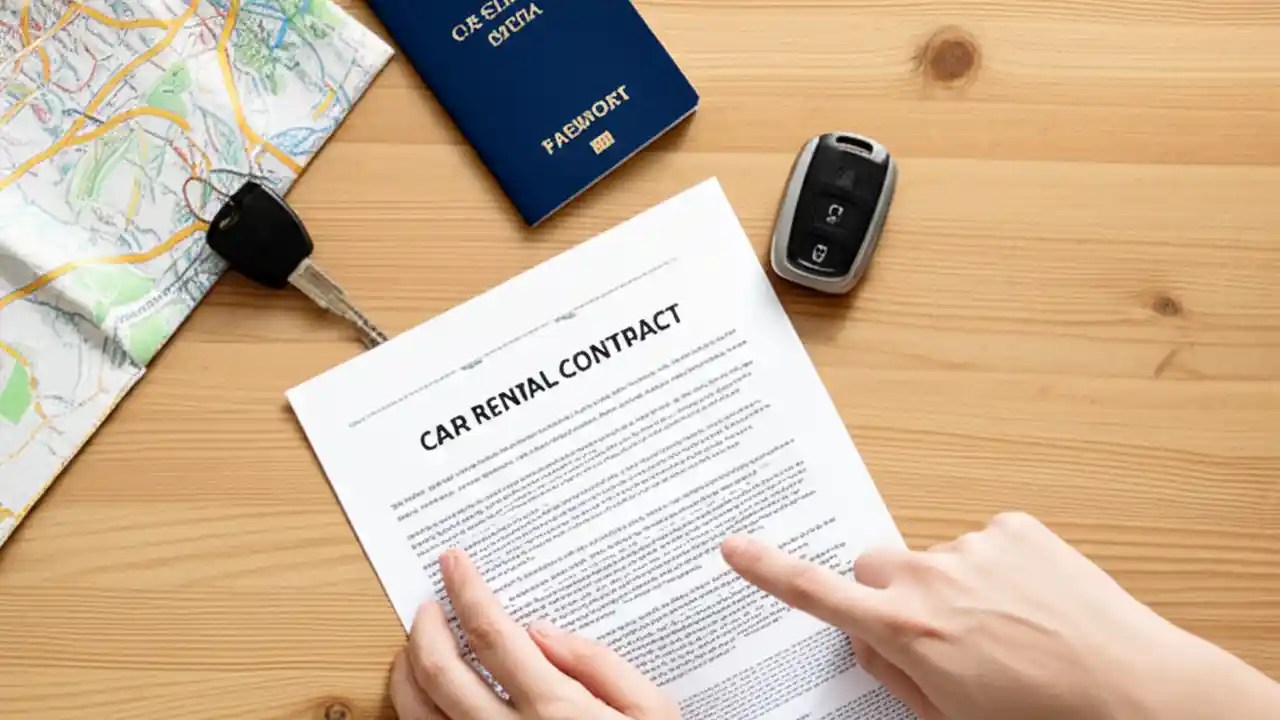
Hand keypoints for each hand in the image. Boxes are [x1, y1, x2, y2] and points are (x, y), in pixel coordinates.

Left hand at [388, 548, 680, 719]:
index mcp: (555, 710)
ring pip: (417, 712)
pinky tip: (421, 697)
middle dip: (426, 625)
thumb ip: (599, 664)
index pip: (492, 635)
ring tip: (415, 644)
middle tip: (430, 601)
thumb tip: (540, 632)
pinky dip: (412, 713)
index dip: (466, 591)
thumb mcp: (653, 712)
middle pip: (440, 670)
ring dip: (407, 668)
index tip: (453, 561)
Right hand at [722, 512, 1279, 719]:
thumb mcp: (948, 717)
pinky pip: (983, 542)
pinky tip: (1031, 603)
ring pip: (934, 557)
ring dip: (954, 584)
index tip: (733, 546)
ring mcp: (973, 547)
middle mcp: (930, 580)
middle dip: (885, 589)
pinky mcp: (1015, 527)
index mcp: (907, 631)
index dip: (768, 569)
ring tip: (1006, 627)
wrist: (1138, 694)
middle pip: (872, 563)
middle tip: (929, 627)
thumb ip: (893, 673)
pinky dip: (997, 567)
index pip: (816, 593)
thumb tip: (867, 639)